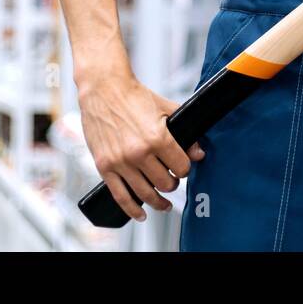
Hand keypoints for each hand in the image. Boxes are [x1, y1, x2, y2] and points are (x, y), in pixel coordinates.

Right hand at [78, 68, 204, 221]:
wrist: (104, 89)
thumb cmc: (134, 97)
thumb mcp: (166, 110)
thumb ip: (185, 133)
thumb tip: (199, 153)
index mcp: (157, 138)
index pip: (181, 168)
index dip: (184, 169)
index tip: (182, 167)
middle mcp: (139, 153)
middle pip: (165, 183)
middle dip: (172, 183)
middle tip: (172, 179)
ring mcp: (120, 162)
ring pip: (146, 193)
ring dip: (158, 200)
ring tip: (163, 201)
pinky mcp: (105, 166)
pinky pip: (120, 196)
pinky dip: (132, 209)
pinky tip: (141, 214)